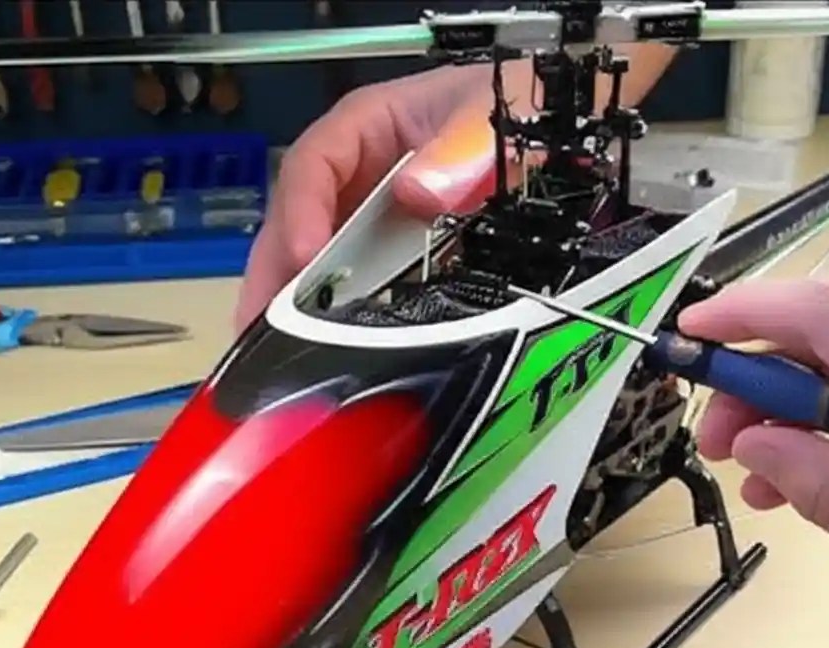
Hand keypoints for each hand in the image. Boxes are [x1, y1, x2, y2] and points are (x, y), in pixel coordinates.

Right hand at [233, 62, 526, 332]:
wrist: (570, 136)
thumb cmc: (529, 108)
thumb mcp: (500, 113)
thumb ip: (467, 148)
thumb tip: (414, 194)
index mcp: (375, 123)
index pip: (316, 162)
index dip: (302, 209)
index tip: (306, 258)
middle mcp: (366, 172)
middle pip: (303, 218)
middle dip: (276, 273)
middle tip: (258, 329)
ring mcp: (381, 215)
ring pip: (323, 258)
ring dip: (295, 305)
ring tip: (276, 358)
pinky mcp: (404, 255)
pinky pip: (363, 284)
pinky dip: (342, 319)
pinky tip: (329, 357)